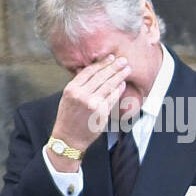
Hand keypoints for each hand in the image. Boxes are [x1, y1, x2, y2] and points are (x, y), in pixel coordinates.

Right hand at [48, 54, 131, 168]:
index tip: (109, 57)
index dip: (101, 63)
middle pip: (101, 76)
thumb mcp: (68, 98)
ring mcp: (92, 103)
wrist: (69, 137)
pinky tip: (123, 84)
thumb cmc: (69, 117)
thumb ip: (80, 86)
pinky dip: (118, 90)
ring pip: (108, 85)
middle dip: (113, 67)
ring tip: (127, 69)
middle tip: (123, 60)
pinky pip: (112, 98)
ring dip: (119, 76)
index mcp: (71, 89)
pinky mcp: (101, 112)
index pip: (88, 72)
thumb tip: (94, 72)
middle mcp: (81, 94)